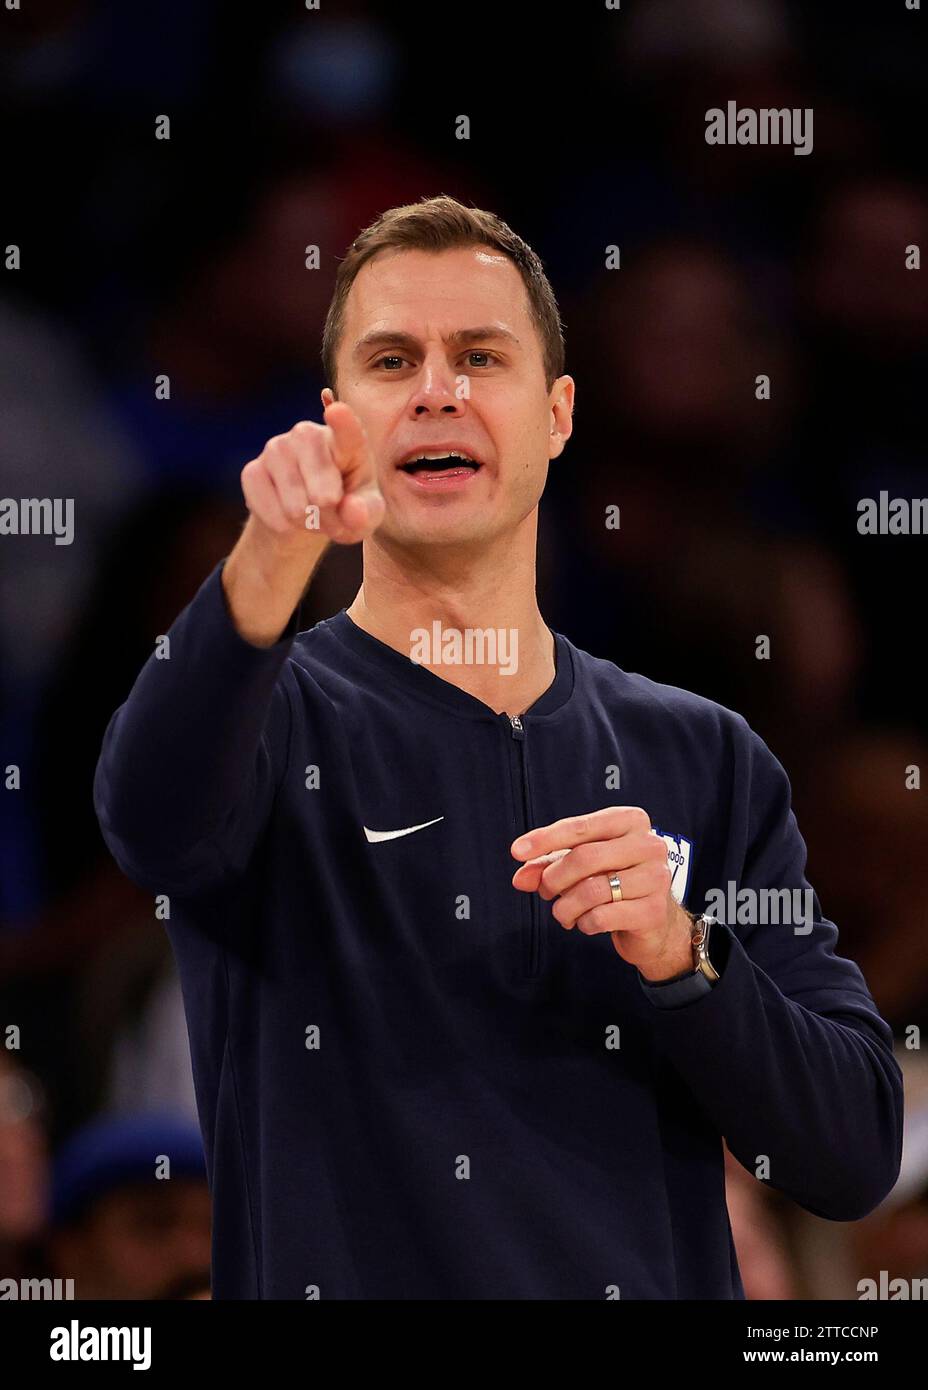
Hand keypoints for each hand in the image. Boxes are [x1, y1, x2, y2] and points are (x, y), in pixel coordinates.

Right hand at [241, 397, 384, 549]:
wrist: (308, 511)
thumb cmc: (347, 505)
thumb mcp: (366, 514)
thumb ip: (366, 512)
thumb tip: (353, 511)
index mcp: (345, 441)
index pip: (347, 431)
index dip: (342, 422)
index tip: (337, 412)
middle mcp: (308, 435)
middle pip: (323, 495)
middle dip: (330, 519)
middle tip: (332, 514)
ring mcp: (276, 448)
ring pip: (296, 508)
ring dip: (307, 523)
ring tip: (313, 514)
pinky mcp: (252, 471)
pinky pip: (271, 513)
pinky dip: (284, 526)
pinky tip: (288, 514)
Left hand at [510, 807, 694, 978]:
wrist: (656, 923)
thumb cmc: (616, 883)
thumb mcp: (581, 866)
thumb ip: (548, 866)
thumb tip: (520, 877)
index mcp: (630, 821)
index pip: (580, 827)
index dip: (545, 839)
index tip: (517, 851)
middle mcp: (649, 845)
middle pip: (584, 858)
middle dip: (554, 878)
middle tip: (545, 891)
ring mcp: (656, 878)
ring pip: (592, 890)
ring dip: (565, 907)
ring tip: (563, 913)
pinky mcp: (654, 911)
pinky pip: (603, 916)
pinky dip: (584, 923)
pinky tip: (586, 923)